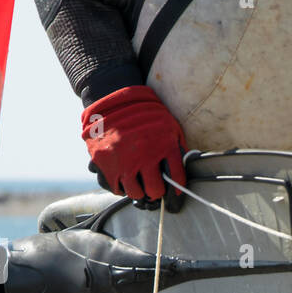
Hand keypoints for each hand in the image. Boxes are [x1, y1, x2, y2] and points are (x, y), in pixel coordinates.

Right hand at [81, 85, 186, 211]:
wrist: (112, 99)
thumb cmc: (144, 114)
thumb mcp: (169, 125)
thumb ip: (177, 147)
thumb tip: (186, 167)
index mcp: (164, 144)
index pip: (176, 178)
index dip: (177, 186)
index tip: (175, 189)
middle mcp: (145, 154)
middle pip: (155, 190)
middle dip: (156, 190)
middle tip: (154, 186)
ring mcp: (124, 159)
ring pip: (136, 193)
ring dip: (139, 191)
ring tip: (139, 183)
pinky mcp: (105, 162)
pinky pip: (116, 188)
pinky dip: (121, 186)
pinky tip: (124, 178)